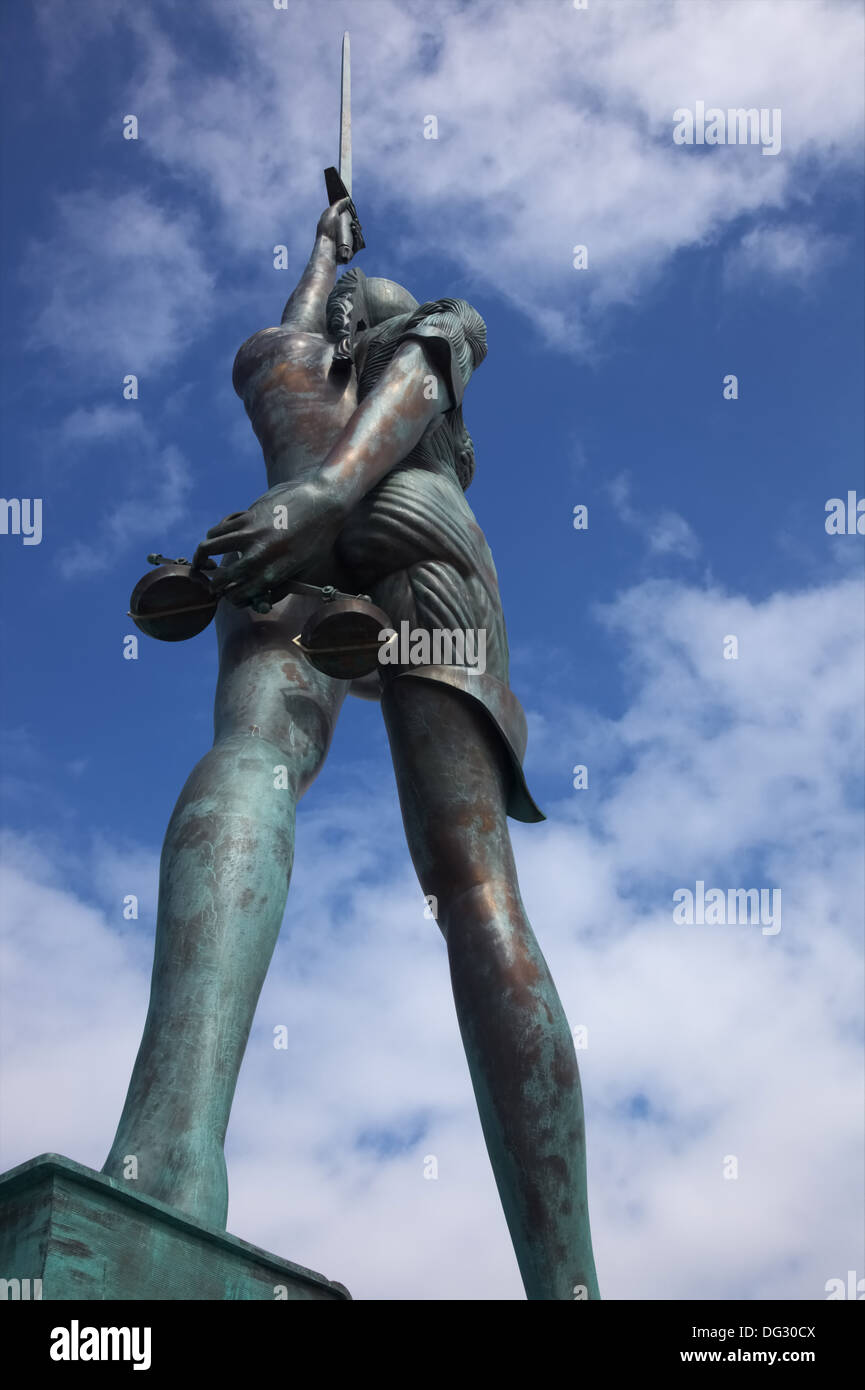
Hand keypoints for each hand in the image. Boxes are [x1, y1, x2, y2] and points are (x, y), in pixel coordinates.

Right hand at [193, 481, 334, 609]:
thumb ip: (282, 587)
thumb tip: (263, 601)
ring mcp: (250, 533)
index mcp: (273, 573)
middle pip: (221, 577)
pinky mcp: (247, 515)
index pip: (239, 595)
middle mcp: (258, 555)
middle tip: (212, 584)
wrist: (324, 502)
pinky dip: (215, 534)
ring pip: (209, 547)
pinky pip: (219, 528)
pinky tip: (220, 538)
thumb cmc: (318, 539)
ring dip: (201, 557)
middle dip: (214, 585)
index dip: (232, 599)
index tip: (231, 595)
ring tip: (201, 562)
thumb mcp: (305, 569)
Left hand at [316, 196, 357, 260]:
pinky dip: (359, 240)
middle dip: (356, 225)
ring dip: (358, 231)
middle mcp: (339, 234)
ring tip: (354, 229)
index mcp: (334, 225)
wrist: (327, 247)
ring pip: (357, 236)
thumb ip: (339, 204)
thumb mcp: (332, 212)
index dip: (352, 218)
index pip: (347, 220)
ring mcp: (344, 243)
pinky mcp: (349, 251)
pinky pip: (357, 244)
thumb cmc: (326, 230)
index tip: (354, 216)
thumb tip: (348, 199)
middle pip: (353, 228)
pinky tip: (356, 235)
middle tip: (354, 223)